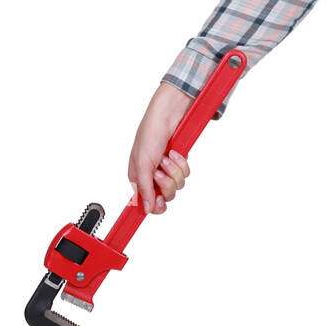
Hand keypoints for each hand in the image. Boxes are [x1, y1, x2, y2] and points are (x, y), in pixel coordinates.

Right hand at [128, 82, 194, 213]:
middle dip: (166, 182)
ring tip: (167, 156)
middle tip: (160, 170)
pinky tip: (174, 152)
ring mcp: (167, 170)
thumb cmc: (149, 135)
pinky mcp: (179, 162)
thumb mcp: (143, 164)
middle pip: (166, 196)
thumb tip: (146, 210)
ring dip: (174, 170)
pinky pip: (186, 173)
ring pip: (178, 185)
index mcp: (139, 179)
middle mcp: (153, 177)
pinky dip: (181, 163)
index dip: (155, 206)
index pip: (148, 203)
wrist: (168, 116)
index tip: (160, 202)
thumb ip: (144, 189)